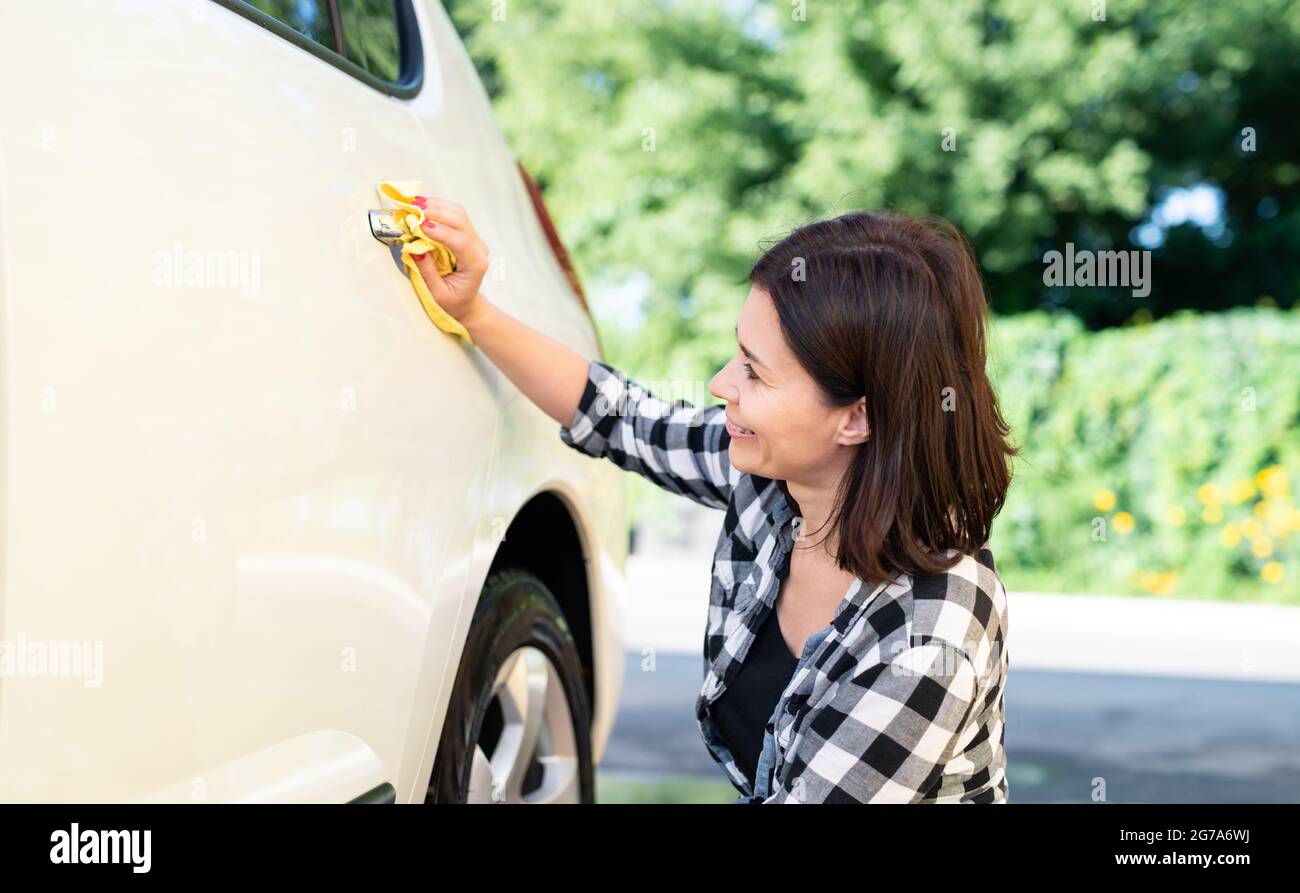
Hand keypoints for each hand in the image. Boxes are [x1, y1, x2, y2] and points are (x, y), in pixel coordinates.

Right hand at [410, 195, 488, 325]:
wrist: (466, 302)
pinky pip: (454, 213)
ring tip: (414, 203)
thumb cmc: (453, 302)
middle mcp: (479, 248)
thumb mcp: (437, 294)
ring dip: (436, 205)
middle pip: (461, 221)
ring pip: (458, 213)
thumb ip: (428, 272)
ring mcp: (474, 238)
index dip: (441, 231)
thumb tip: (415, 248)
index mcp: (475, 265)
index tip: (421, 225)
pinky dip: (438, 206)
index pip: (461, 242)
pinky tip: (422, 204)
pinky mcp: (466, 232)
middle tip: (413, 209)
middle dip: (436, 212)